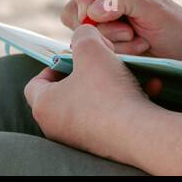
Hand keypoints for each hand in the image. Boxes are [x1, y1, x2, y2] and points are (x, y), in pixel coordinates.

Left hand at [23, 24, 161, 167]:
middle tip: (101, 61)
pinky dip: (125, 102)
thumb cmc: (107, 91)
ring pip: (91, 104)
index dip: (54, 64)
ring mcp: (79, 139)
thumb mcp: (91, 49)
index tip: (75, 56)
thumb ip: (82, 35)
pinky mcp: (103, 146)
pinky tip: (147, 88)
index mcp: (44, 107)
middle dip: (86, 72)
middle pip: (65, 92)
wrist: (139, 134)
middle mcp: (56, 127)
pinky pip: (110, 117)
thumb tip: (84, 38)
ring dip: (109, 86)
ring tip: (129, 72)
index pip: (34, 83)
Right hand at [55, 0, 181, 62]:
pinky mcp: (101, 43)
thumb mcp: (153, 7)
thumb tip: (91, 10)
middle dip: (100, 26)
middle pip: (71, 9)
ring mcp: (98, 22)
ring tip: (138, 40)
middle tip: (128, 31)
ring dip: (110, 41)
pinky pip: (91, 51)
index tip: (90, 10)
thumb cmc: (174, 23)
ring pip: (80, 34)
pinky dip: (114, 54)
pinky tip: (136, 50)